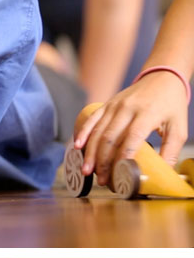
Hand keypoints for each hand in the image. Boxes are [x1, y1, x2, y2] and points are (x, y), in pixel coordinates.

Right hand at [74, 75, 188, 185]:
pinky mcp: (107, 104)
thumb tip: (163, 174)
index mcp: (148, 113)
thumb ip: (171, 151)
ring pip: (97, 132)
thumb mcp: (179, 128)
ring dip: (90, 154)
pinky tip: (77, 147)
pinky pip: (91, 120)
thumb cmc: (171, 104)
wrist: (163, 76)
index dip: (124, 157)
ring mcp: (115, 105)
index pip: (132, 138)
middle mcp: (128, 108)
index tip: (121, 174)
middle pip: (110, 138)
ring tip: (87, 172)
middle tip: (102, 181)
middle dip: (103, 162)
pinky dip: (82, 134)